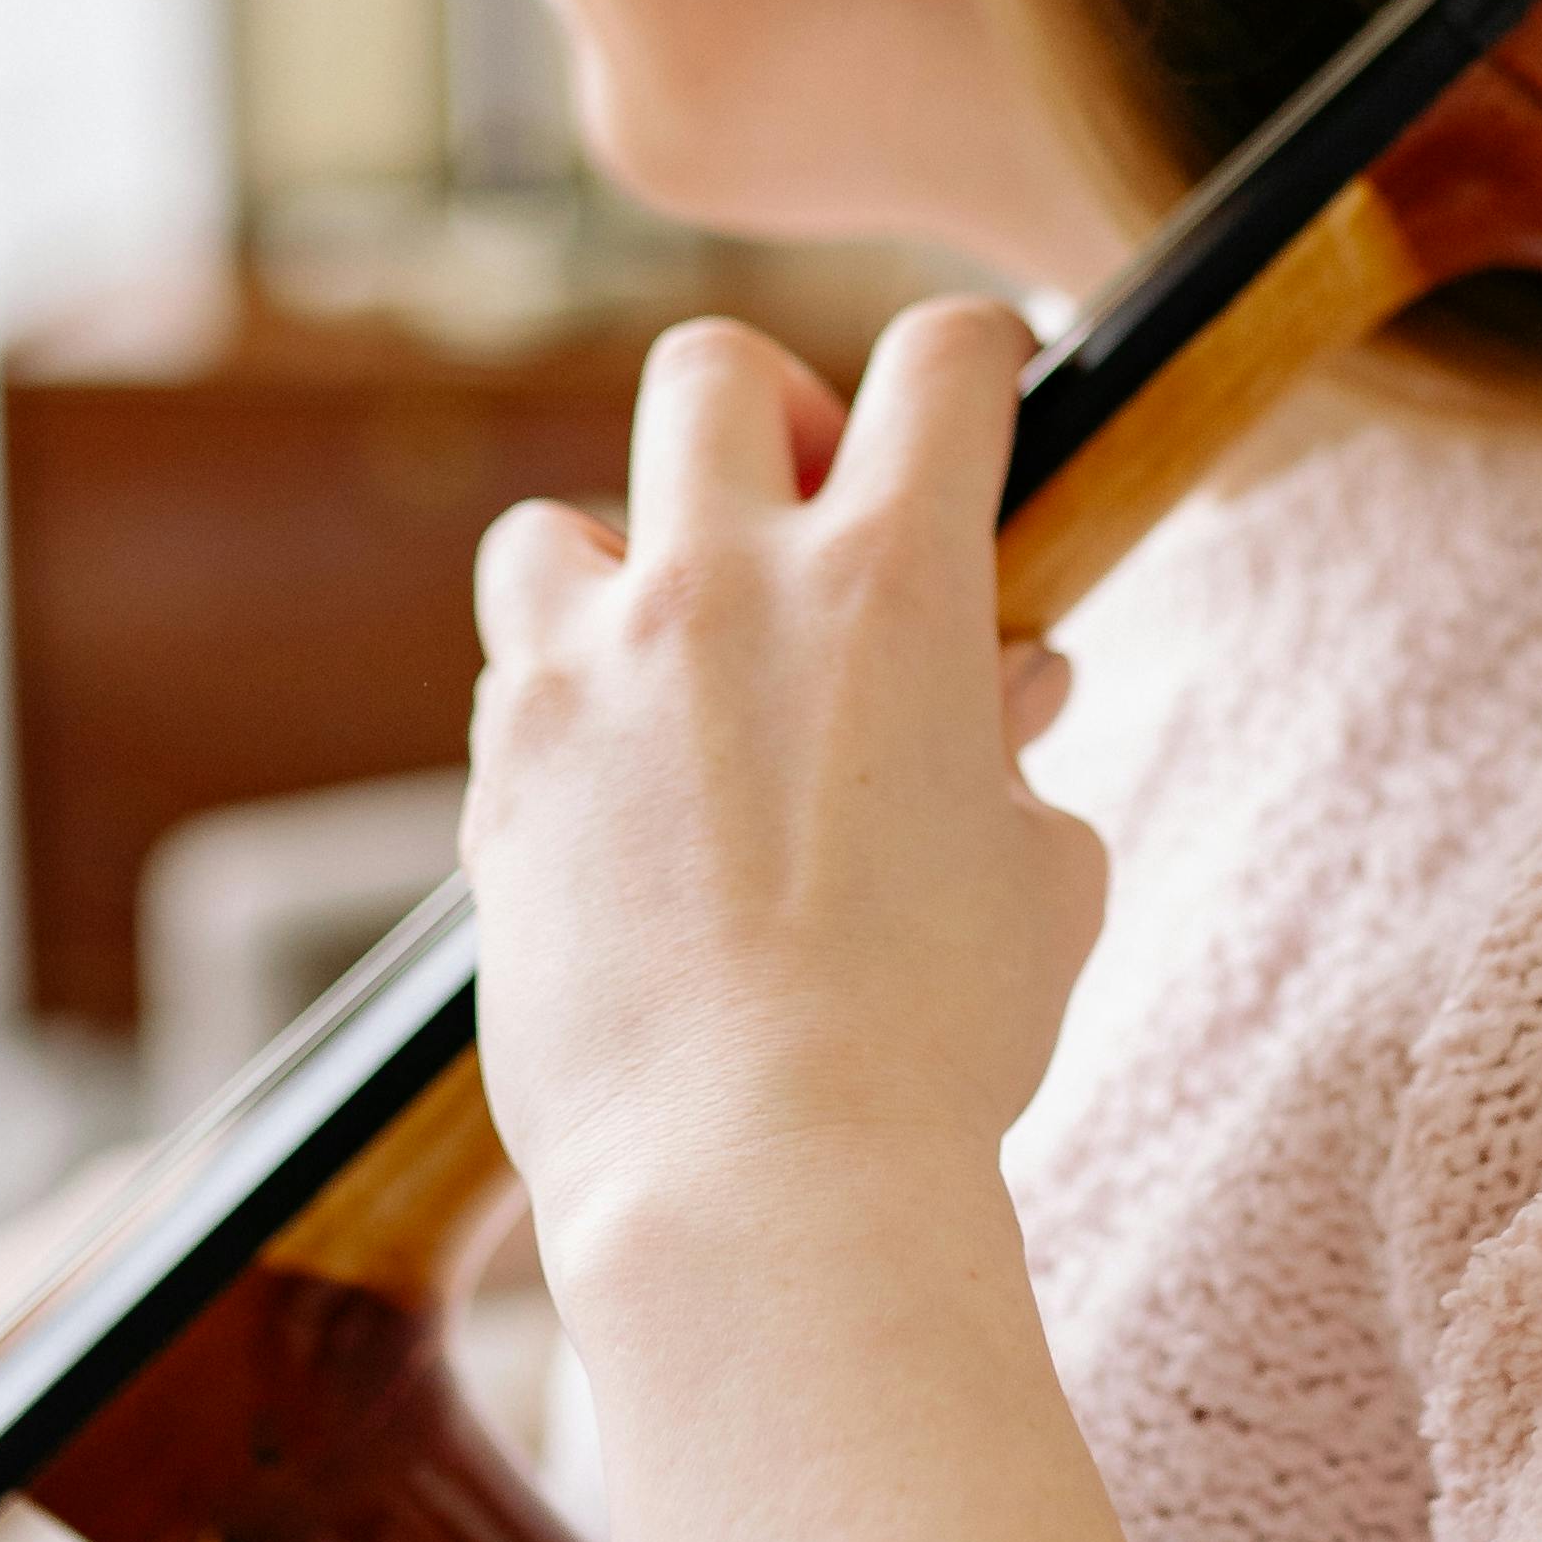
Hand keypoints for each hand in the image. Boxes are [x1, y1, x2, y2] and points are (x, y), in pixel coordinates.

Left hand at [465, 298, 1102, 1309]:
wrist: (757, 1184)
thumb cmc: (938, 1043)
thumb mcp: (1044, 879)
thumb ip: (1016, 751)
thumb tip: (1004, 684)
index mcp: (892, 582)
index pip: (943, 357)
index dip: (978, 362)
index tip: (978, 423)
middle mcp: (721, 588)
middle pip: (713, 375)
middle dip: (773, 422)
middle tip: (813, 531)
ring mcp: (586, 677)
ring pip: (553, 521)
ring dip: (622, 566)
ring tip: (683, 675)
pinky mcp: (497, 781)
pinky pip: (514, 682)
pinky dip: (569, 710)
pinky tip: (627, 802)